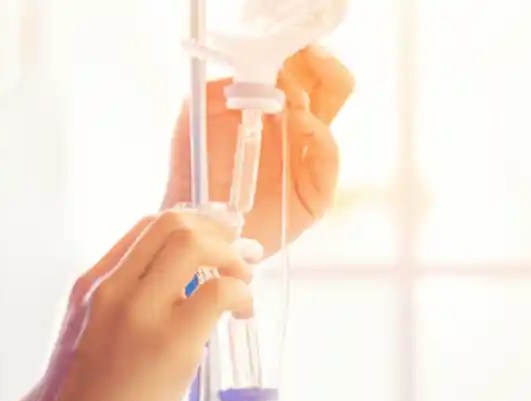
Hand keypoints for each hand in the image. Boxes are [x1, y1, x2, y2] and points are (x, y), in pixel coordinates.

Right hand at [13, 210, 252, 400]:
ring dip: (233, 257)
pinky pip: (220, 290)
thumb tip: (177, 297)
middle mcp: (112, 288)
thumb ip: (121, 309)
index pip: (146, 227)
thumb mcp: (86, 338)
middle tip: (241, 255)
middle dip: (218, 232)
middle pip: (174, 223)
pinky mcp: (171, 343)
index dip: (191, 226)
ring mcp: (140, 312)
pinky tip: (242, 314)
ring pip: (196, 244)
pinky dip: (242, 292)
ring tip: (244, 284)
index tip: (215, 244)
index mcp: (90, 285)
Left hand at [162, 46, 354, 253]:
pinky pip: (327, 155)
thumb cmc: (194, 172)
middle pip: (328, 82)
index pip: (301, 68)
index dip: (298, 53)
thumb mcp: (195, 120)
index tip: (285, 46)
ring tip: (292, 97)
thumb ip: (215, 90)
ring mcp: (308, 156)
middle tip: (306, 55)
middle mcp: (296, 128)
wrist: (194, 223)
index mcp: (273, 108)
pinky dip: (317, 134)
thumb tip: (243, 72)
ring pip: (335, 109)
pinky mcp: (314, 191)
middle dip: (319, 63)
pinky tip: (298, 124)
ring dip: (320, 90)